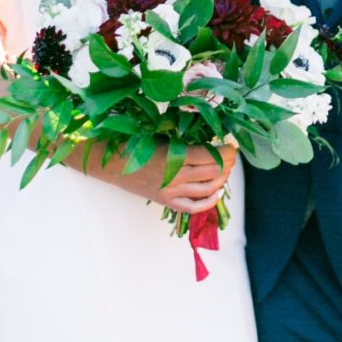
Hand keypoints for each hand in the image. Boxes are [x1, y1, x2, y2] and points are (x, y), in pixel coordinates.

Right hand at [91, 142, 236, 213]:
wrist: (109, 162)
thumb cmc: (132, 142)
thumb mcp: (160, 135)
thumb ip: (183, 140)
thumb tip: (208, 138)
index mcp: (174, 156)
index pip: (211, 156)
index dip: (227, 151)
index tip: (233, 144)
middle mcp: (175, 177)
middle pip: (213, 172)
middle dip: (228, 163)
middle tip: (232, 154)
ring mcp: (171, 192)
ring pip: (207, 189)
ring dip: (222, 179)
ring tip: (227, 169)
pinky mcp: (166, 201)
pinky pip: (193, 207)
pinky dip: (209, 201)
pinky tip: (218, 192)